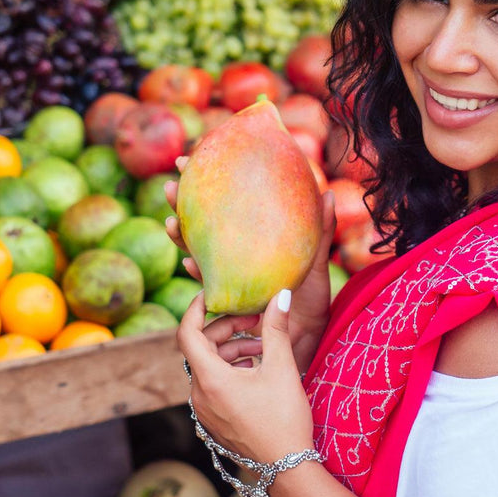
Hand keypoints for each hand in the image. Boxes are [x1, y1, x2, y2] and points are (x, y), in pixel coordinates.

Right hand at [164, 156, 336, 371]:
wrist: (306, 336)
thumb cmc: (311, 297)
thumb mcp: (316, 261)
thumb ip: (320, 230)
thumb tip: (327, 193)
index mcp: (254, 236)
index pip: (227, 202)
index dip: (207, 180)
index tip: (189, 160)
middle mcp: (237, 252)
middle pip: (203, 220)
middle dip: (182, 203)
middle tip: (170, 187)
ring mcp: (228, 274)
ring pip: (197, 248)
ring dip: (181, 235)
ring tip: (171, 222)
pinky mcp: (225, 299)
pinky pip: (206, 282)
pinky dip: (197, 271)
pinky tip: (189, 261)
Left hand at [177, 289, 314, 463]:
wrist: (287, 467)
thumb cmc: (283, 419)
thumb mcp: (281, 368)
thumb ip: (276, 328)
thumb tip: (281, 295)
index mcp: (210, 379)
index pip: (186, 332)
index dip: (196, 308)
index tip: (212, 294)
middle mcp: (199, 395)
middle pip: (200, 347)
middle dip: (226, 329)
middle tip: (254, 321)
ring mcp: (204, 410)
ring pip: (208, 366)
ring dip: (231, 350)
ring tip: (262, 347)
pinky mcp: (213, 420)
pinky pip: (213, 385)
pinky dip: (230, 369)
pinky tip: (256, 369)